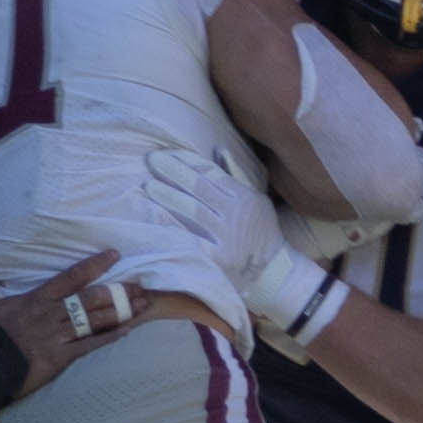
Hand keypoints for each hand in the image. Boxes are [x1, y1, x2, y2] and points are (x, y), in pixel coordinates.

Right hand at [0, 250, 149, 395]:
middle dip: (118, 291)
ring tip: (143, 305)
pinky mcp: (62, 356)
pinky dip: (110, 337)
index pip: (72, 277)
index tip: (114, 255)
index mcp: (37, 299)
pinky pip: (91, 345)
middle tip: (140, 286)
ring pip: (97, 320)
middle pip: (92, 298)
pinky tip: (128, 330)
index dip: (95, 265)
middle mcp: (53, 314)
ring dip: (122, 312)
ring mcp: (59, 335)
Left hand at [145, 148, 336, 339]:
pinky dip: (171, 225)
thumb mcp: (257, 201)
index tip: (169, 153)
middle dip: (173, 171)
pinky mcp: (217, 259)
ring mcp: (227, 238)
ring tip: (147, 185)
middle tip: (151, 159)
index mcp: (245, 198)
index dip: (188, 161)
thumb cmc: (261, 233)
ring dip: (167, 195)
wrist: (275, 274)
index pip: (212, 173)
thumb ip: (236, 176)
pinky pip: (189, 237)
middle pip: (199, 188)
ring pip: (192, 210)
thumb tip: (218, 148)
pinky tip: (154, 213)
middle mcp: (237, 216)